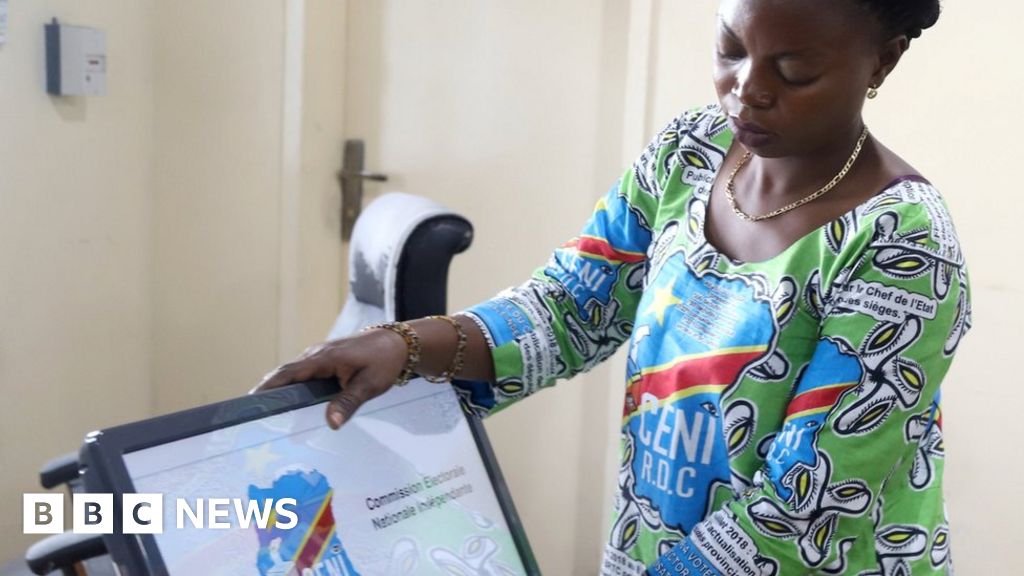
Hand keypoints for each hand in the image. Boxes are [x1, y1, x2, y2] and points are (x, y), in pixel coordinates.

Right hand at [250, 329, 407, 429]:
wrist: (398, 343)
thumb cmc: (383, 361)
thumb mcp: (369, 385)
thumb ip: (348, 403)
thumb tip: (330, 423)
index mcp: (323, 358)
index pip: (288, 373)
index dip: (268, 386)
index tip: (250, 400)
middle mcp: (316, 355)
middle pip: (285, 373)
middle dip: (267, 391)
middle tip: (251, 414)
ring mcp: (320, 356)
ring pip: (294, 374)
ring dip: (279, 389)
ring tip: (264, 414)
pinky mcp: (325, 360)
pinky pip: (303, 374)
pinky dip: (293, 386)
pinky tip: (290, 404)